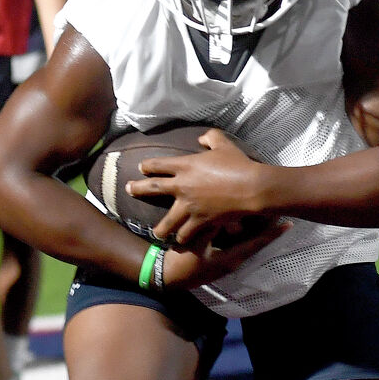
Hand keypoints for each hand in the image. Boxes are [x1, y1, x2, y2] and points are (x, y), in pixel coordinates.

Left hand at [131, 128, 270, 247]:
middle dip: (137, 189)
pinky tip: (181, 242)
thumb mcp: (224, 144)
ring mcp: (189, 206)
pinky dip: (184, 238)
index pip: (158, 164)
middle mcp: (181, 186)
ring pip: (167, 222)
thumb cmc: (238, 164)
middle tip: (128, 190)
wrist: (250, 187)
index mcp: (185, 165)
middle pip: (152, 188)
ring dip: (161, 229)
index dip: (148, 165)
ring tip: (157, 233)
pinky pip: (186, 233)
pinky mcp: (200, 221)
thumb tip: (201, 138)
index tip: (141, 168)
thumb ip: (210, 137)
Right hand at [159, 217, 289, 289]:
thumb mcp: (195, 245)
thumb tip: (223, 213)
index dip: (272, 234)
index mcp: (231, 259)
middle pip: (255, 243)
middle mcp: (233, 261)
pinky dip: (243, 234)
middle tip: (279, 212)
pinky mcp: (220, 260)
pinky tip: (244, 223)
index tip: (288, 224)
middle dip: (267, 229)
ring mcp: (227, 262)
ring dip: (256, 230)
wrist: (168, 278)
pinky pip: (237, 244)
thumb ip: (209, 229)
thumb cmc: (181, 263)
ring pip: (247, 243)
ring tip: (266, 215)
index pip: (256, 244)